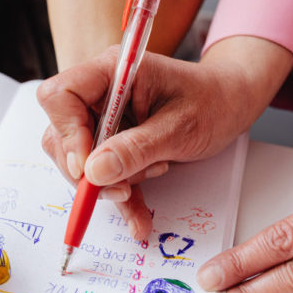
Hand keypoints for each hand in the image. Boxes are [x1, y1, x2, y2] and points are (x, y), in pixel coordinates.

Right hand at [37, 37, 292, 239]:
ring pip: (80, 161)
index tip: (87, 169)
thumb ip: (135, 149)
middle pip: (62, 135)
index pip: (61, 96)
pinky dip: (121, 198)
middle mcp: (100, 93)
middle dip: (89, 171)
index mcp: (112, 72)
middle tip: (122, 189)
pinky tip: (139, 220)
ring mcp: (104, 118)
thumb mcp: (179, 128)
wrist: (232, 104)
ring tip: (154, 175)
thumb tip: (92, 173)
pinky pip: (104, 175)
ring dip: (110, 185)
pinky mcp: (114, 142)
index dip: (66, 134)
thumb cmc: (213, 101)